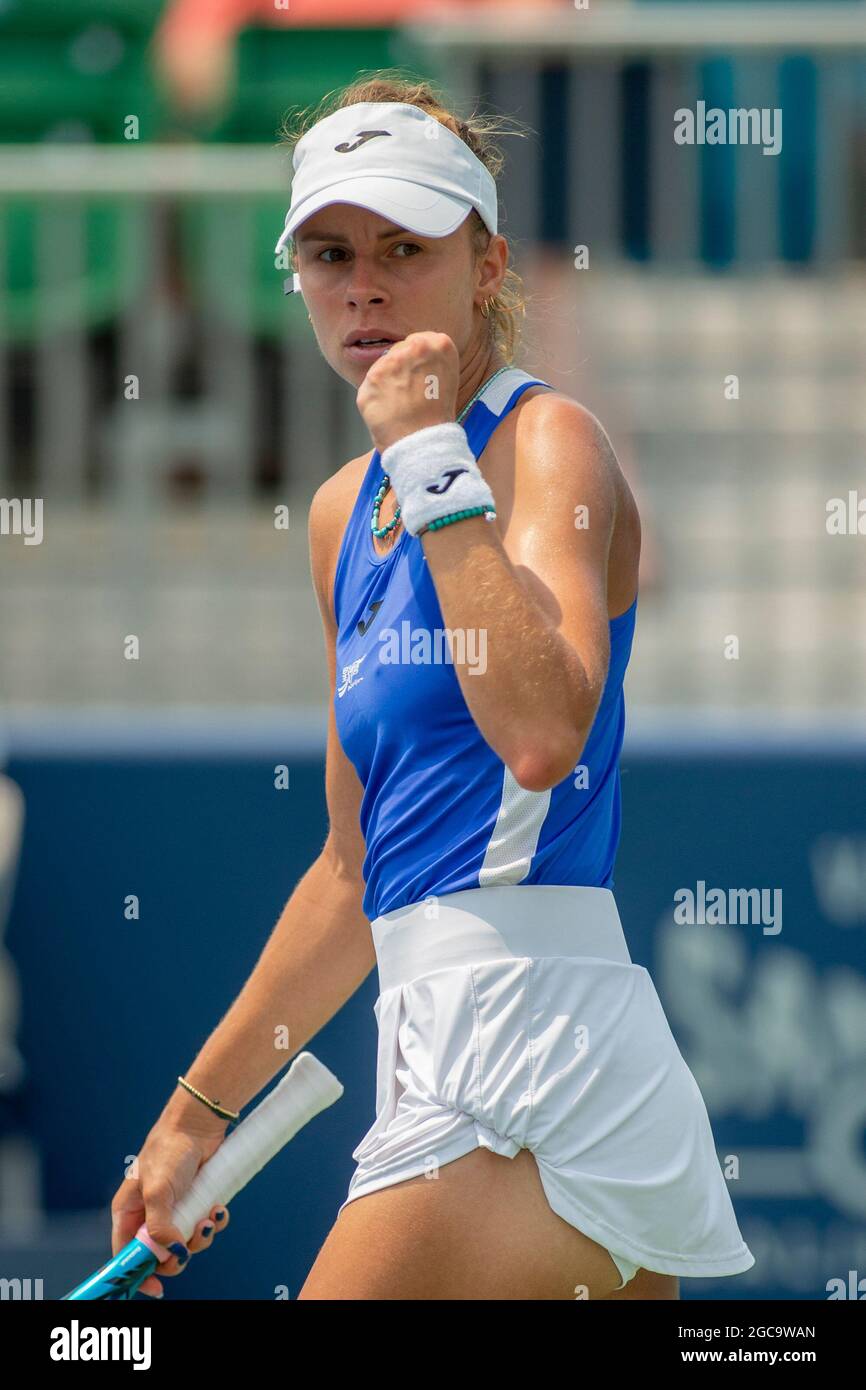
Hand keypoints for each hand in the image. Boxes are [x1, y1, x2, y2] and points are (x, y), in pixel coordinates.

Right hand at [110, 1108, 230, 1297]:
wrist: (199, 1124)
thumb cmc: (170, 1150)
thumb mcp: (158, 1191)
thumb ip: (161, 1227)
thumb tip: (172, 1255)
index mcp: (129, 1213)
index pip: (126, 1254)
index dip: (137, 1274)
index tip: (156, 1288)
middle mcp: (150, 1214)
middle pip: (159, 1255)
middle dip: (177, 1255)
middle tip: (189, 1247)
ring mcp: (175, 1209)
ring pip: (186, 1243)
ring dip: (200, 1237)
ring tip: (209, 1217)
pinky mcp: (196, 1202)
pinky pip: (205, 1226)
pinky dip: (214, 1222)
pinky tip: (219, 1209)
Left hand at [356, 331, 459, 452]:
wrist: (423, 444)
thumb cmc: (436, 419)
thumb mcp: (447, 380)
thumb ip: (430, 362)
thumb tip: (412, 359)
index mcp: (440, 345)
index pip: (419, 341)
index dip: (416, 362)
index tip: (419, 377)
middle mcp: (416, 347)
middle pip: (399, 351)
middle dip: (400, 370)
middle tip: (409, 395)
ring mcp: (391, 361)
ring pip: (383, 367)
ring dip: (387, 384)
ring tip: (400, 406)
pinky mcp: (371, 378)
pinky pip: (370, 385)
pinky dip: (375, 399)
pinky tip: (388, 412)